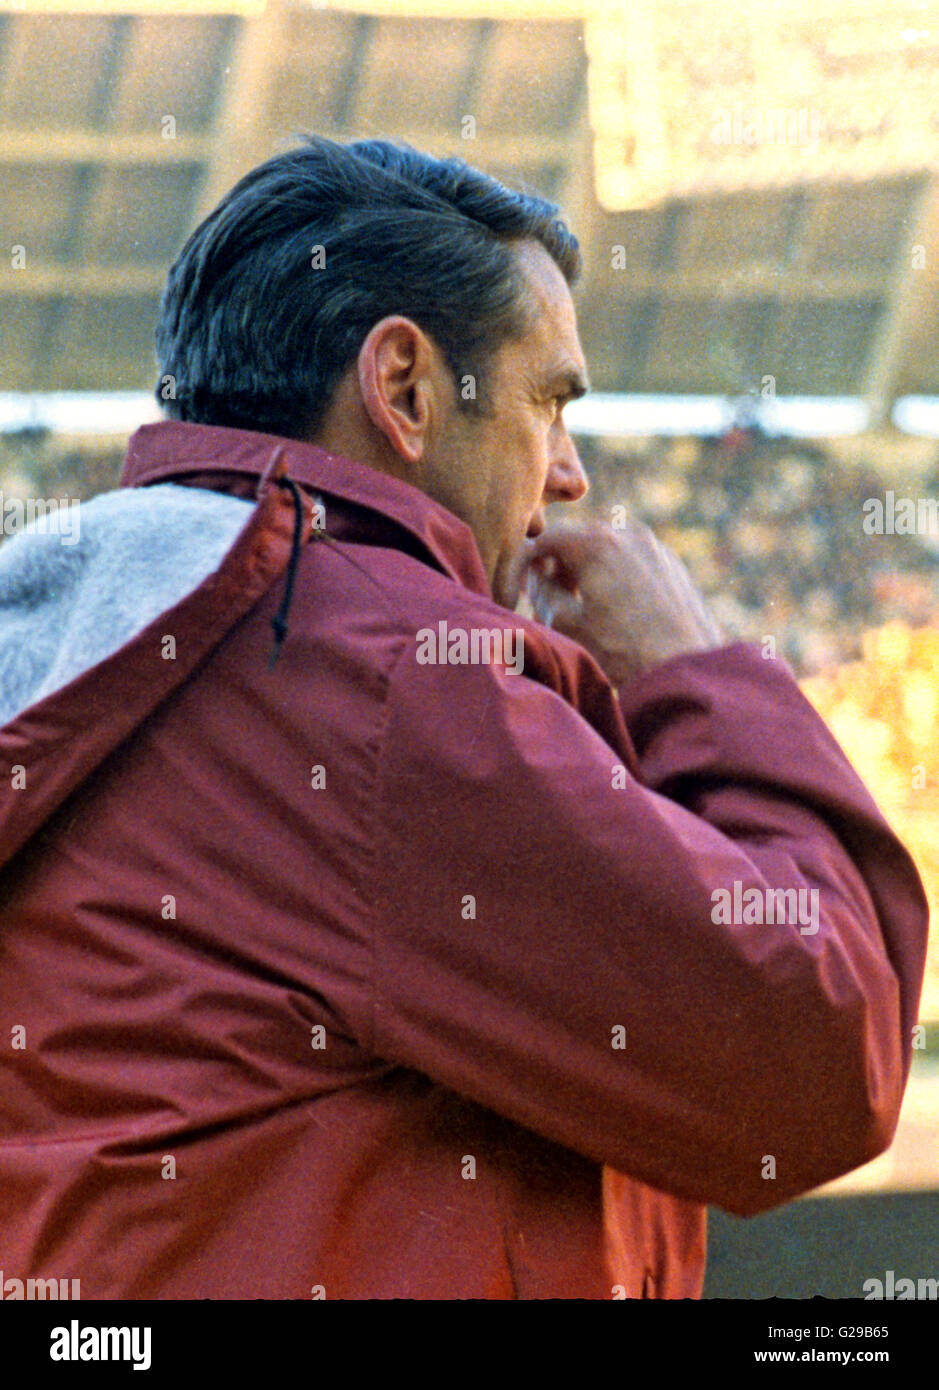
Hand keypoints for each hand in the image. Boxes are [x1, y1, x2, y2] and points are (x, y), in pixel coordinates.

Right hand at [523, 517, 722, 685]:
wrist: (686, 670)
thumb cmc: (623, 651)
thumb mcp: (568, 624)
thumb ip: (543, 592)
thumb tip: (536, 578)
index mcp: (596, 542)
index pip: (545, 538)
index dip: (525, 565)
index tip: (518, 592)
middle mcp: (628, 534)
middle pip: (578, 540)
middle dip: (558, 567)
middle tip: (549, 602)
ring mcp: (656, 548)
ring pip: (608, 550)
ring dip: (587, 573)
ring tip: (583, 611)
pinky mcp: (674, 566)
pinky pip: (634, 562)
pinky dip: (617, 578)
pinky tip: (618, 614)